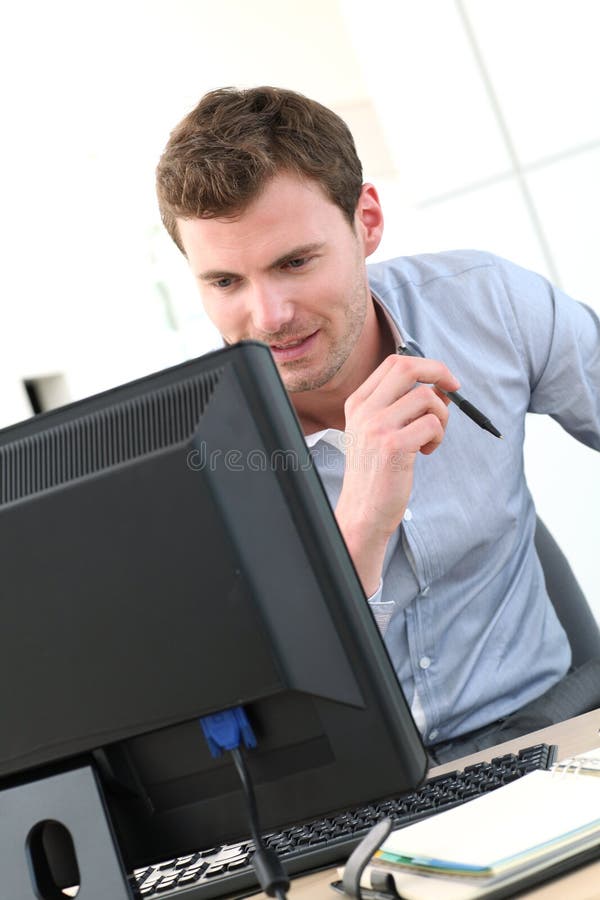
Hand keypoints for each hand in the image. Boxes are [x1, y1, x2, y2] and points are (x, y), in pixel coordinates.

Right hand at [335, 354, 459, 594]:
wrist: (362, 510)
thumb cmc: (376, 471)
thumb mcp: (376, 431)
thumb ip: (399, 406)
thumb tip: (440, 386)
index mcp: (358, 403)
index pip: (394, 363)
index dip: (426, 365)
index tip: (443, 380)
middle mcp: (364, 411)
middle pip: (408, 368)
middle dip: (439, 373)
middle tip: (454, 390)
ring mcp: (376, 427)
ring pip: (427, 398)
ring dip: (441, 416)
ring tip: (431, 438)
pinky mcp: (393, 446)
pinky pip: (432, 424)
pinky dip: (438, 436)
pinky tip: (425, 452)